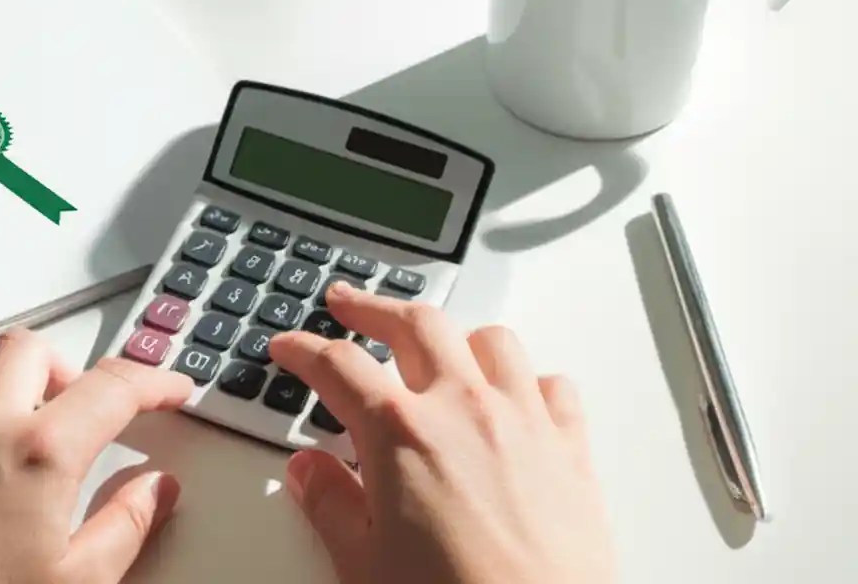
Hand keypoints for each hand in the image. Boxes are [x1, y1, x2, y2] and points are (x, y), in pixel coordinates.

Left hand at [0, 329, 192, 583]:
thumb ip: (125, 527)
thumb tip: (156, 491)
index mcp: (38, 453)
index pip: (113, 387)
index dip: (153, 382)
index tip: (168, 391)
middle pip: (33, 351)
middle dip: (69, 371)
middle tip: (84, 412)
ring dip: (0, 376)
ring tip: (18, 414)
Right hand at [271, 282, 614, 583]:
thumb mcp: (363, 565)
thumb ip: (331, 505)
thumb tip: (308, 472)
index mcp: (401, 433)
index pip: (338, 365)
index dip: (304, 349)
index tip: (291, 347)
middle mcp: (463, 409)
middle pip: (414, 324)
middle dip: (372, 307)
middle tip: (348, 305)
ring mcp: (523, 421)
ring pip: (491, 339)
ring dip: (456, 334)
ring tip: (437, 342)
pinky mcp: (571, 448)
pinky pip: (553, 386)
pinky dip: (529, 380)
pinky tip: (516, 394)